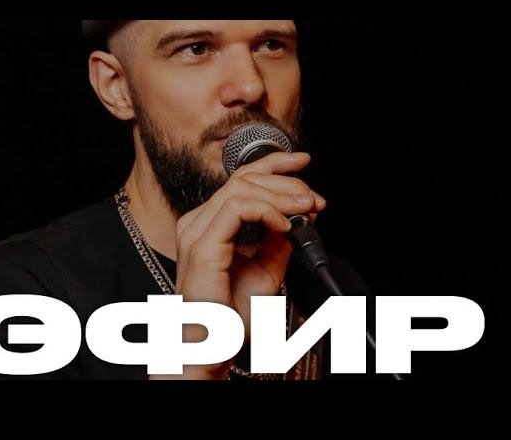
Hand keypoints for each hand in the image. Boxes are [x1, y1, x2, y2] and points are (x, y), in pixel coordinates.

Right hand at [170, 152, 325, 378]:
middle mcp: (198, 222)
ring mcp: (196, 231)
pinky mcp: (202, 245)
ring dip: (281, 195)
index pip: (240, 180)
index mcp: (209, 224)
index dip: (273, 164)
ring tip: (306, 209)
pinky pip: (236, 209)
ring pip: (241, 189)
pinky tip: (285, 225)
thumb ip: (278, 242)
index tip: (303, 162)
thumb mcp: (267, 271)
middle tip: (315, 199)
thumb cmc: (231, 316)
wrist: (212, 347)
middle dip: (286, 181)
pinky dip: (267, 211)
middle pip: (243, 179)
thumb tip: (297, 217)